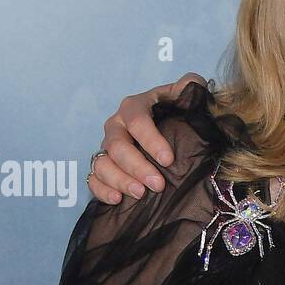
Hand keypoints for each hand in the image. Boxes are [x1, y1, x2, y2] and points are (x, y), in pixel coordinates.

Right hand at [87, 72, 207, 202]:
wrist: (166, 131)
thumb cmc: (174, 115)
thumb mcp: (183, 98)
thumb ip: (190, 88)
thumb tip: (191, 84)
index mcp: (135, 107)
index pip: (137, 120)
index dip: (151, 140)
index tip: (168, 159)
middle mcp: (117, 126)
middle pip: (118, 146)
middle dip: (137, 167)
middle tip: (158, 185)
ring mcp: (107, 147)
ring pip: (102, 163)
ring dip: (120, 180)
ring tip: (140, 194)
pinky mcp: (103, 166)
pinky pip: (93, 179)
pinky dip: (102, 190)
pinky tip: (118, 200)